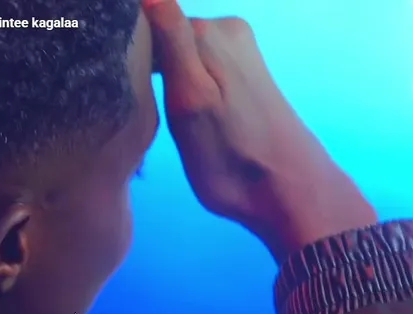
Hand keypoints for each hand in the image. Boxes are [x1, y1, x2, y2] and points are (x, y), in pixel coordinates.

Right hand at [143, 0, 376, 260]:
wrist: (290, 192)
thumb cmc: (233, 158)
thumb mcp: (191, 100)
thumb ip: (171, 39)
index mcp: (207, 30)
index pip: (145, 22)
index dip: (126, 53)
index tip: (121, 90)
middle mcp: (226, 29)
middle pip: (161, 36)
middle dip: (145, 66)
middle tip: (145, 112)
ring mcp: (238, 51)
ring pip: (177, 54)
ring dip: (162, 80)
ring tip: (165, 117)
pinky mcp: (243, 75)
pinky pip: (196, 68)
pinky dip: (182, 88)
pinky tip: (184, 115)